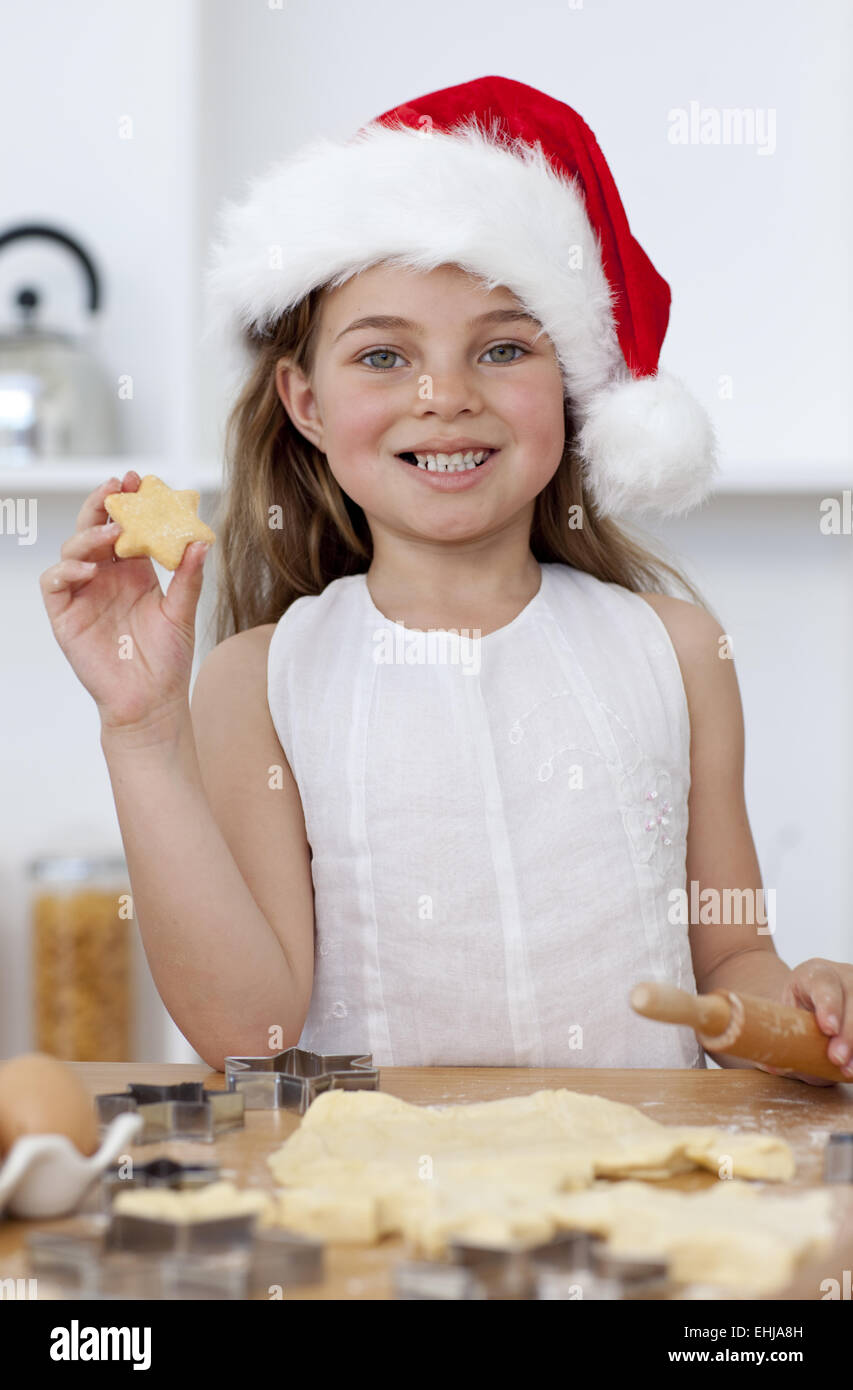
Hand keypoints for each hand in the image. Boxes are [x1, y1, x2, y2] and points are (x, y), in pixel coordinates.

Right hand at [39, 471, 209, 737]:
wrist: (152, 702)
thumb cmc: (168, 659)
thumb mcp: (182, 612)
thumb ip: (188, 577)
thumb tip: (201, 540)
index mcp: (134, 571)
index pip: (126, 527)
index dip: (129, 502)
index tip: (140, 479)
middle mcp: (106, 576)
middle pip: (94, 529)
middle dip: (102, 504)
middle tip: (116, 487)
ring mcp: (83, 594)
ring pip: (72, 550)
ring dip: (87, 536)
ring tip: (108, 536)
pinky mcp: (65, 616)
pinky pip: (54, 583)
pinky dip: (65, 570)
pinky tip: (87, 569)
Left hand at [755, 957, 852, 1085]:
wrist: (810, 1001)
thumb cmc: (797, 1008)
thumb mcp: (784, 1013)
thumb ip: (780, 1037)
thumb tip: (772, 1066)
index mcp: (814, 974)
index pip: (824, 983)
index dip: (828, 1005)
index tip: (828, 1029)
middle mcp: (844, 978)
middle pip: (851, 1002)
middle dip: (847, 1033)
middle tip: (837, 1059)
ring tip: (849, 1071)